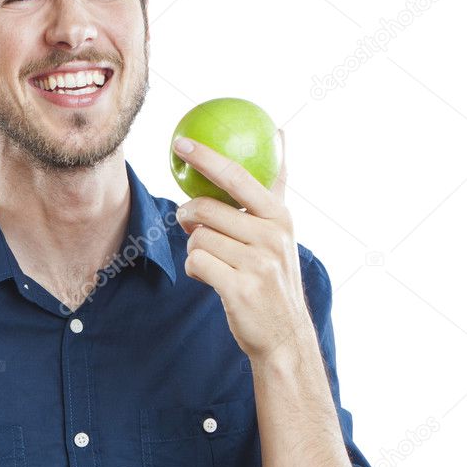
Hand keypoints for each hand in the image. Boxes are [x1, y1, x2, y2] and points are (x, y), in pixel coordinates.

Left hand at [172, 127, 313, 362]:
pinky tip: (209, 277)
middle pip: (206, 209)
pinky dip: (194, 269)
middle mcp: (272, 236)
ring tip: (212, 259)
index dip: (206, 157)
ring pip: (197, 238)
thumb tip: (280, 132)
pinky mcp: (239, 288)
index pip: (237, 176)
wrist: (284, 334)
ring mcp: (257, 263)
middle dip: (189, 216)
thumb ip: (275, 186)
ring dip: (195, 249)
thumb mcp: (281, 230)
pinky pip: (195, 263)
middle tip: (190, 223)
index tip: (181, 143)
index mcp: (280, 217)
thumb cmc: (274, 275)